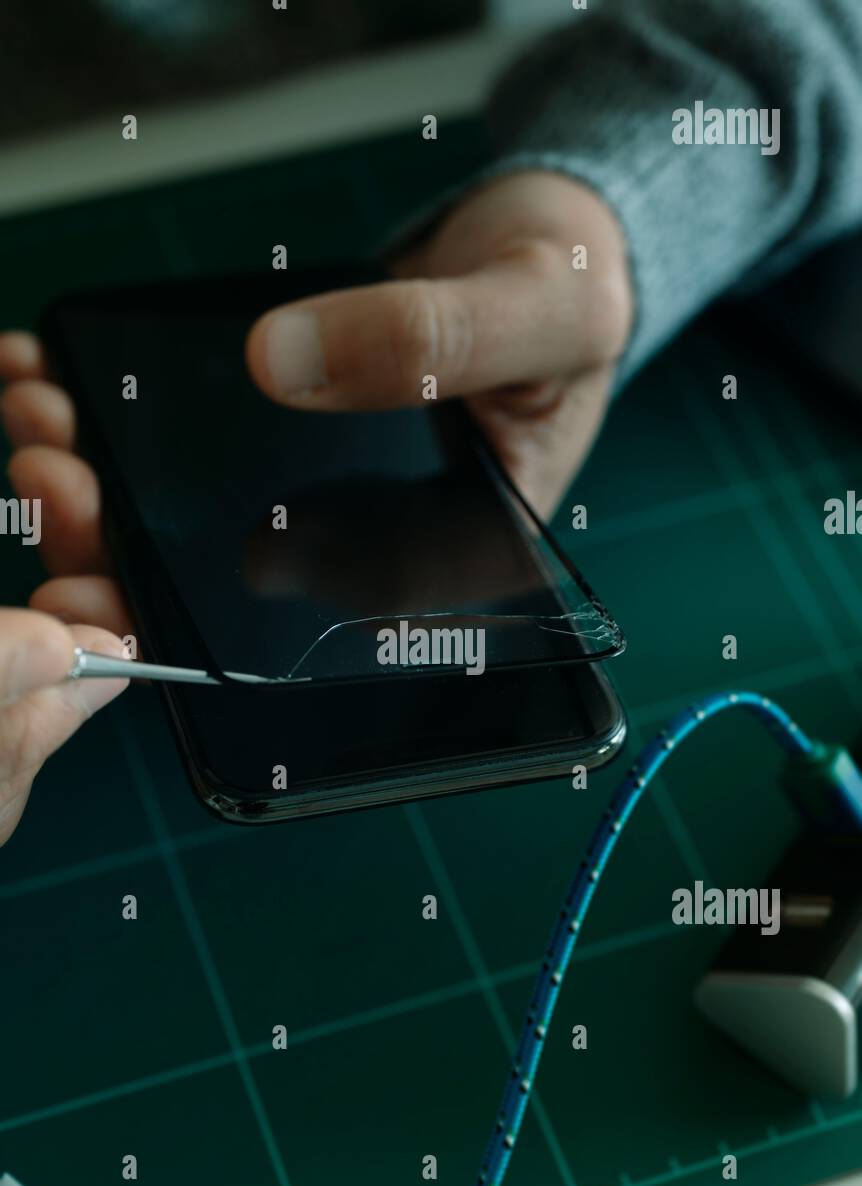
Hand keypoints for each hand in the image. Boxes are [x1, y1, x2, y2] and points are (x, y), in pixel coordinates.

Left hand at [0, 171, 631, 838]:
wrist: (540, 244)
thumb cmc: (572, 292)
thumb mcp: (538, 310)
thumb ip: (435, 338)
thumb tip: (277, 361)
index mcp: (463, 561)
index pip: (350, 619)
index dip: (238, 612)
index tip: (140, 569)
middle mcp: (384, 547)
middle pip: (249, 588)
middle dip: (134, 549)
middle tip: (56, 485)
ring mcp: (325, 499)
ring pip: (202, 526)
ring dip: (106, 485)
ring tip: (39, 421)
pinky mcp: (281, 447)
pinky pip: (194, 452)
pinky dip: (119, 424)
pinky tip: (53, 383)